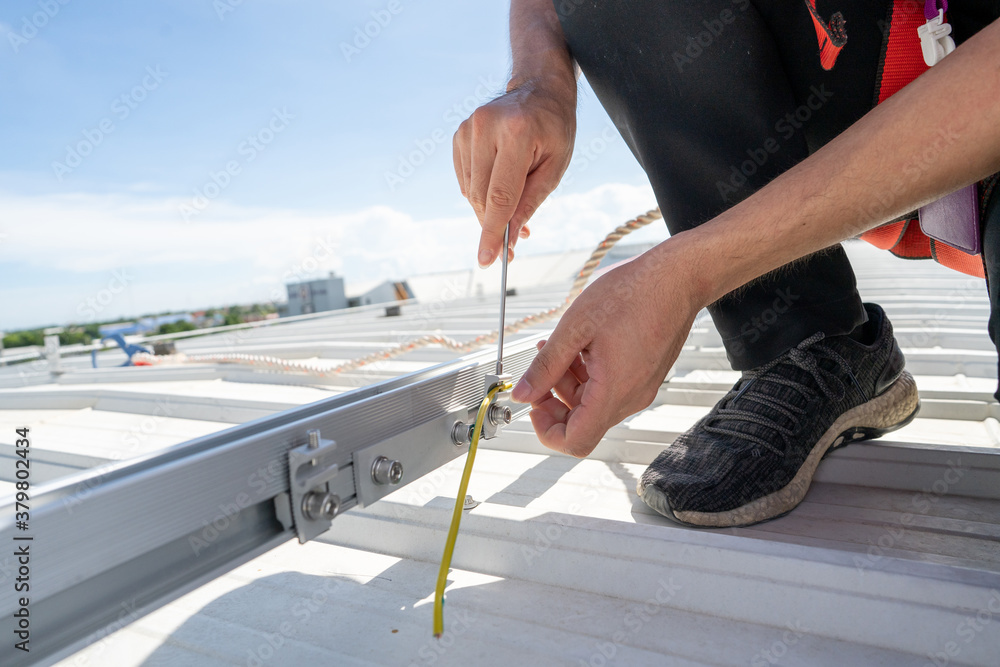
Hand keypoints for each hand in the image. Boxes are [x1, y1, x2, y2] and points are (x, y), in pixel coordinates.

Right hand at [453, 75, 575, 267]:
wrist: (539, 88)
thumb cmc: (554, 130)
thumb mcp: (554, 169)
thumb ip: (530, 204)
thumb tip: (509, 240)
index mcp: (516, 134)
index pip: (500, 195)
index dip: (492, 232)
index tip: (487, 260)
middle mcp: (485, 128)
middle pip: (482, 197)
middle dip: (494, 225)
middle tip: (511, 245)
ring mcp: (468, 129)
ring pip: (470, 192)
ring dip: (489, 209)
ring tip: (513, 207)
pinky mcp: (459, 135)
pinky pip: (465, 180)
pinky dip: (481, 193)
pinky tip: (499, 184)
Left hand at [510, 246, 701, 456]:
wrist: (678, 277)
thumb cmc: (635, 293)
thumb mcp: (576, 326)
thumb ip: (546, 365)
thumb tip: (523, 392)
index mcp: (614, 391)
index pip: (575, 441)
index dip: (546, 430)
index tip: (534, 405)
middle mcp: (631, 397)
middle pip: (582, 422)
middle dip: (554, 400)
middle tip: (540, 370)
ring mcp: (641, 388)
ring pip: (593, 404)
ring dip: (569, 383)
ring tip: (557, 348)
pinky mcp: (645, 376)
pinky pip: (609, 389)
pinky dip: (588, 375)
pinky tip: (580, 346)